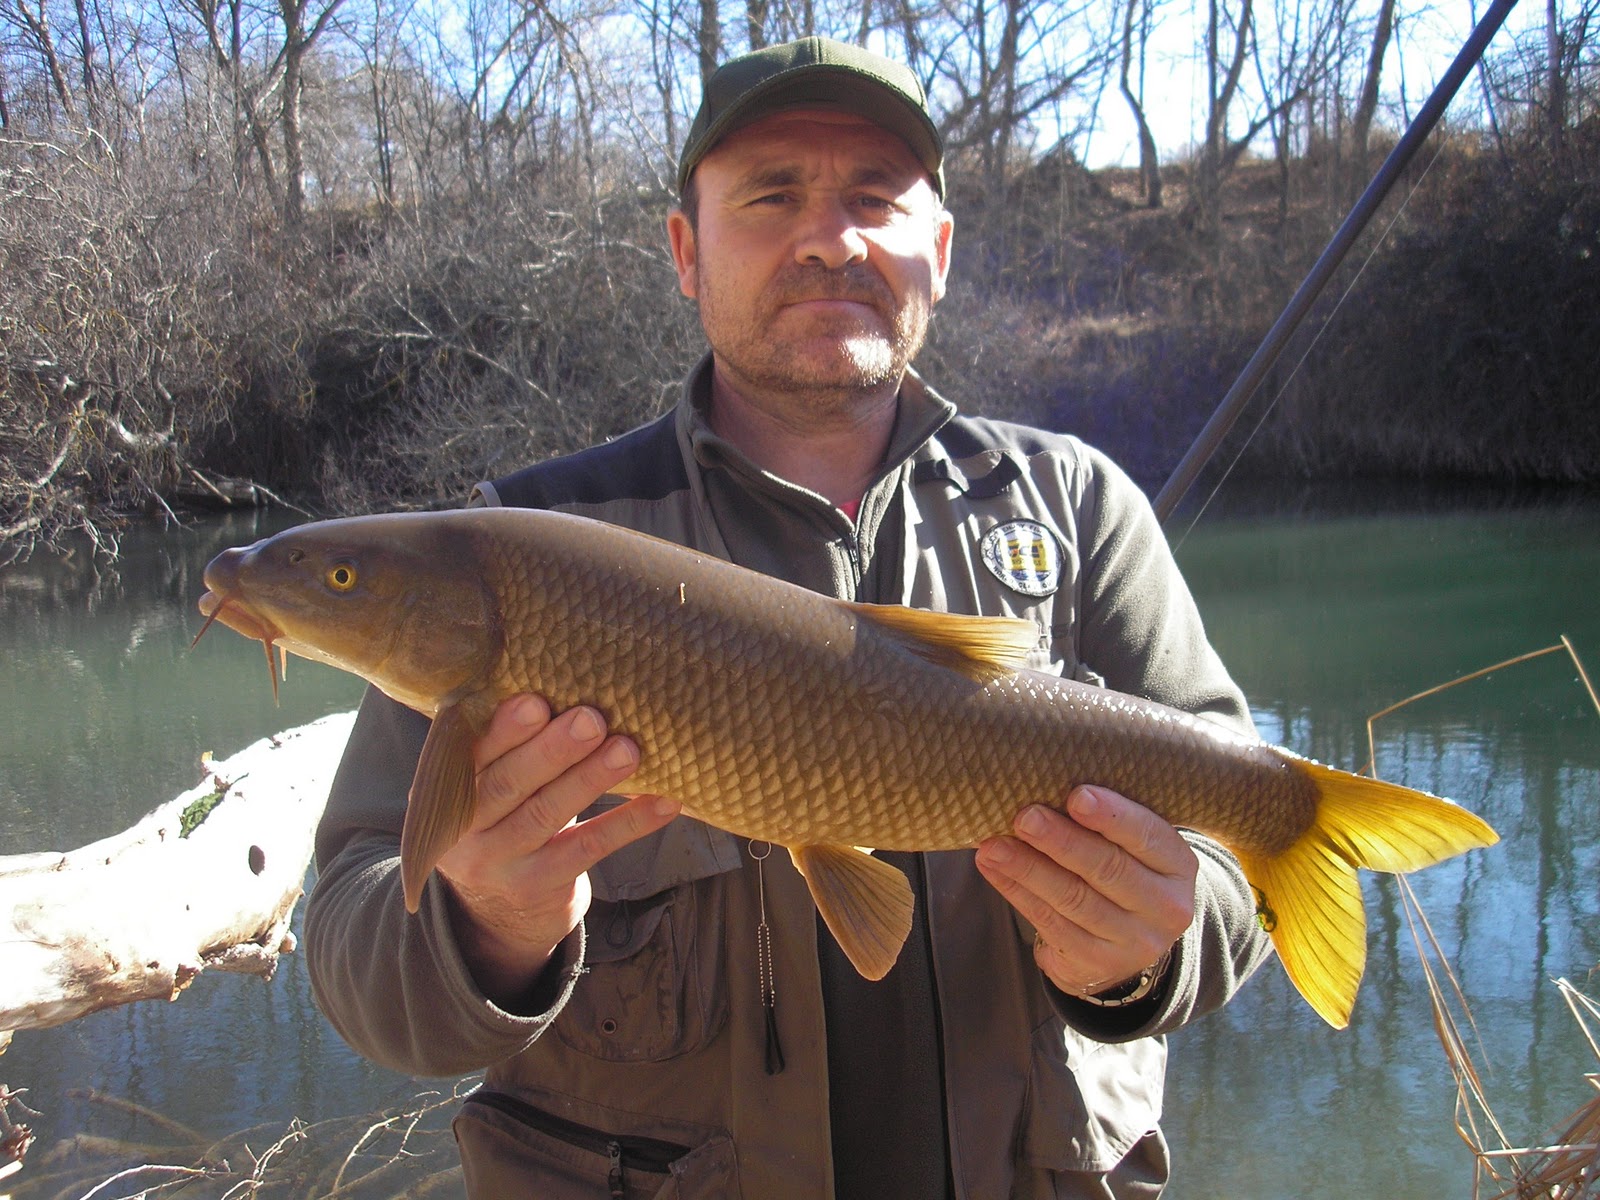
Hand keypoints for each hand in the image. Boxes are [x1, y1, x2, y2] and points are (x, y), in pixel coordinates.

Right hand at [434, 694, 680, 1007]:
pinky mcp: (536, 887)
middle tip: (592, 718)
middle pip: (508, 784)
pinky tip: (663, 801)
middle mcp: (466, 827)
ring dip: (591, 779)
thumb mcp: (496, 783)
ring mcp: (498, 863)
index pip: (473, 753)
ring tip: (628, 750)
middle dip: (552, 749)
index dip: (504, 728)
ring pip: (545, 814)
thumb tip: (579, 681)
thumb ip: (516, 745)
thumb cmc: (510, 818)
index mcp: (451, 787)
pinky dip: (628, 823)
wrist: (501, 911)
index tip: (536, 699)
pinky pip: (587, 848)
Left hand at [975, 785, 1195, 998]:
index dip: (1112, 816)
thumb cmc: (1120, 868)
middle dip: (1061, 841)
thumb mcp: (1132, 845)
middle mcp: (1165, 907)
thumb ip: (1106, 820)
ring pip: (1074, 900)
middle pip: (1108, 869)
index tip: (1076, 796)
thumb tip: (1046, 782)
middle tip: (1024, 817)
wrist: (1125, 938)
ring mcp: (1134, 941)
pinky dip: (1016, 893)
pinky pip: (1051, 924)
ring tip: (994, 845)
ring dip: (1028, 869)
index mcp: (1178, 865)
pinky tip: (994, 869)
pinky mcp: (1096, 963)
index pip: (1148, 836)